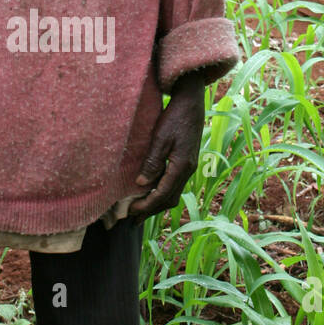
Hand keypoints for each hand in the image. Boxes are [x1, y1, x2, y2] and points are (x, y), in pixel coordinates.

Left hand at [128, 71, 211, 222]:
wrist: (191, 103)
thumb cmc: (174, 117)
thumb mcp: (160, 138)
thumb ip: (152, 162)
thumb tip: (141, 184)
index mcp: (182, 166)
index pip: (163, 194)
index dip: (147, 206)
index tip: (131, 212)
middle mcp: (187, 170)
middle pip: (169, 199)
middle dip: (151, 211)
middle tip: (134, 221)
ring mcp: (188, 167)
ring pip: (173, 193)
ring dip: (157, 204)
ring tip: (142, 212)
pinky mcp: (186, 162)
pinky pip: (174, 185)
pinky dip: (162, 193)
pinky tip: (153, 193)